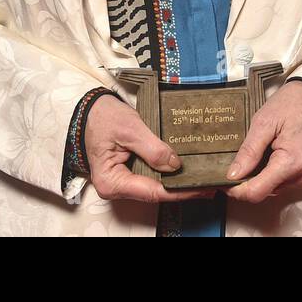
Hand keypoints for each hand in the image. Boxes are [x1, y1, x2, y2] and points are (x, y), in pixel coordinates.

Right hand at [83, 94, 216, 202]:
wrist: (91, 108)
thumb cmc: (104, 117)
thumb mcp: (130, 129)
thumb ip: (153, 149)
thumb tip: (175, 165)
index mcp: (112, 182)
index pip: (152, 192)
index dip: (179, 191)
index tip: (201, 188)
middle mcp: (117, 187)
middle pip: (156, 193)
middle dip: (182, 190)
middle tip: (210, 184)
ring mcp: (123, 181)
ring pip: (155, 187)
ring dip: (178, 183)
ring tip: (203, 179)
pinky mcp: (130, 173)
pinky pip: (152, 177)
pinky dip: (168, 175)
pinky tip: (186, 172)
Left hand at [223, 80, 301, 203]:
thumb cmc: (290, 106)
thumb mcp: (263, 123)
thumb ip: (249, 151)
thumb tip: (233, 174)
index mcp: (291, 162)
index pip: (257, 192)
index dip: (236, 189)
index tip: (224, 180)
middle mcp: (301, 175)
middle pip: (263, 192)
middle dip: (247, 180)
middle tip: (237, 161)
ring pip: (271, 189)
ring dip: (259, 176)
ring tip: (258, 153)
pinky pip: (281, 183)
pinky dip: (270, 173)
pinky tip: (269, 156)